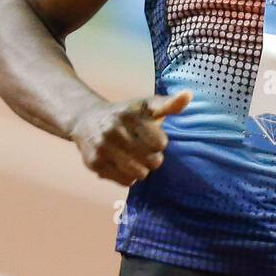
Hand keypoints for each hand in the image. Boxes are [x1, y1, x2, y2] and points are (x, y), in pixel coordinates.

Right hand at [70, 90, 191, 185]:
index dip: (159, 143)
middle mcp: (114, 130)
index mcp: (130, 115)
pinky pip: (124, 181)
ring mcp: (102, 148)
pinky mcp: (94, 163)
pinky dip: (128, 177)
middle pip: (152, 161)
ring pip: (139, 173)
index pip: (159, 143)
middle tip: (144, 150)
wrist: (86, 120)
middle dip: (153, 158)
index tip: (152, 137)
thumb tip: (188, 95)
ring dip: (142, 169)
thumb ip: (168, 104)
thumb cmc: (125, 114)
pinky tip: (122, 164)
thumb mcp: (146, 106)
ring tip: (135, 159)